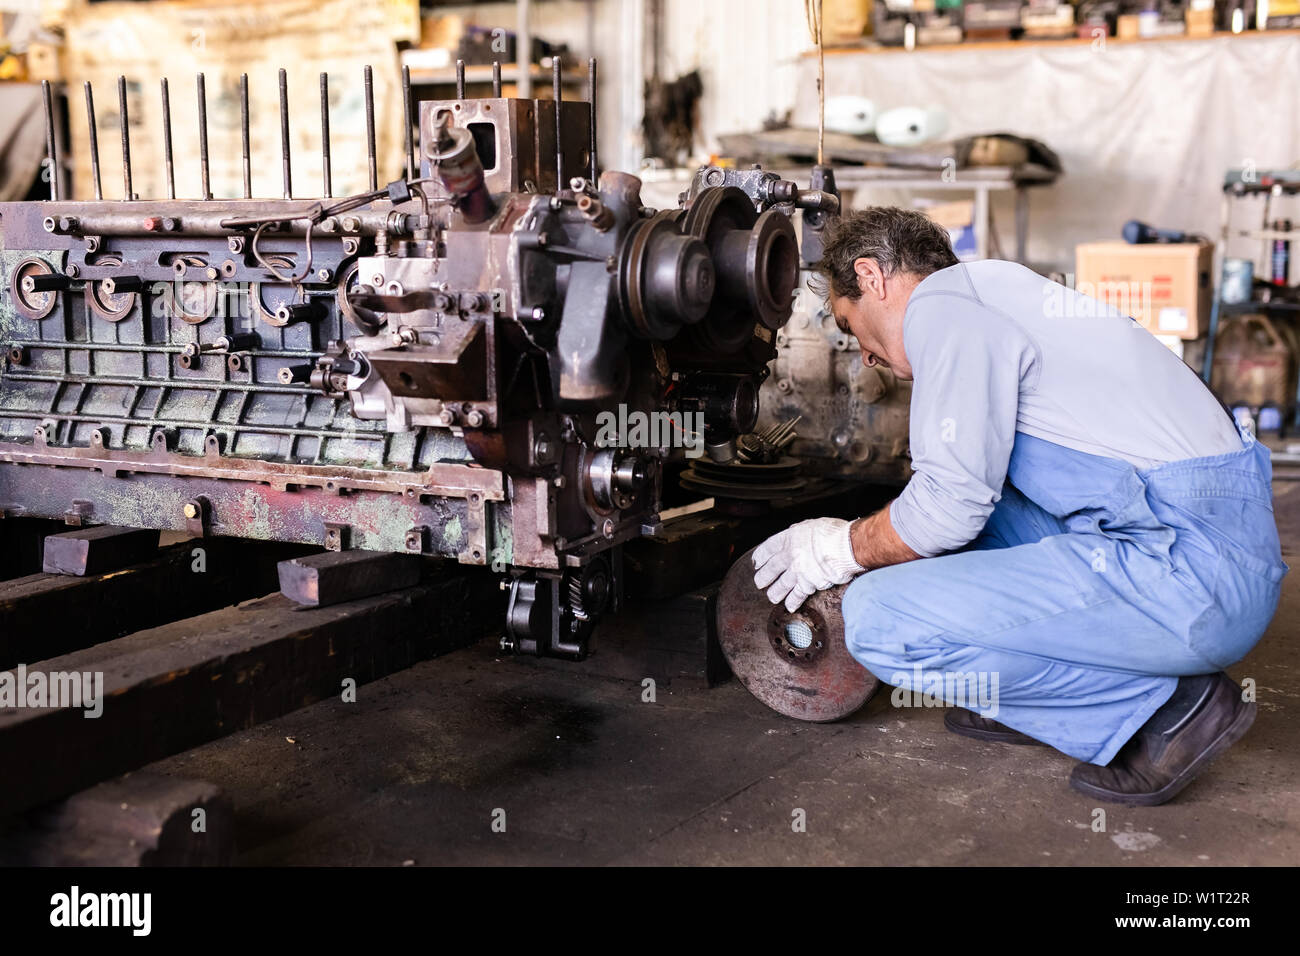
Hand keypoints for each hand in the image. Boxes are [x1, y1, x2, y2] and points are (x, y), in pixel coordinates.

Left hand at [751, 517, 865, 611]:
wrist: (846, 546)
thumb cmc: (834, 533)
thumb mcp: (812, 525)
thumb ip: (801, 532)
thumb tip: (796, 535)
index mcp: (790, 538)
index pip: (769, 548)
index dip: (761, 556)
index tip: (757, 562)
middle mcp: (790, 555)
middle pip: (771, 569)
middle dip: (763, 577)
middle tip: (759, 582)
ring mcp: (797, 571)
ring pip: (780, 585)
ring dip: (775, 592)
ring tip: (772, 597)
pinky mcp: (808, 584)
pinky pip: (797, 595)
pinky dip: (792, 602)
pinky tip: (790, 606)